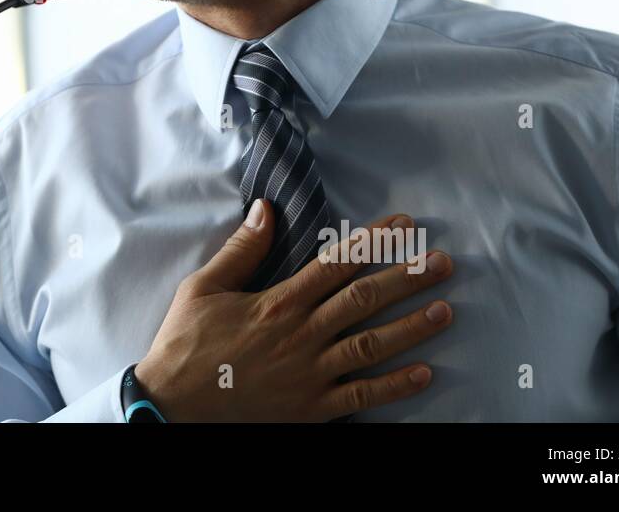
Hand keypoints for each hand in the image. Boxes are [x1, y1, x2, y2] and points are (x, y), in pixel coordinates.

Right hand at [134, 201, 452, 420]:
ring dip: (411, 328)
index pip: (335, 264)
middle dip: (407, 278)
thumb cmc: (185, 344)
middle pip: (363, 300)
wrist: (173, 406)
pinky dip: (394, 387)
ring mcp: (309, 374)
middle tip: (442, 263)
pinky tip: (424, 374)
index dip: (373, 242)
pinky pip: (361, 397)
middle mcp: (301, 335)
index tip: (404, 226)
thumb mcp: (202, 287)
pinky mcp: (310, 409)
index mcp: (277, 302)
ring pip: (371, 345)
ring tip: (445, 310)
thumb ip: (240, 250)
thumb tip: (265, 210)